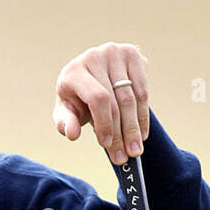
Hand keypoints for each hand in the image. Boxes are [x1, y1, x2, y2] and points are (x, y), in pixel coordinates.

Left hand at [52, 42, 149, 165]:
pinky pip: (143, 91)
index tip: (107, 145)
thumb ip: (66, 123)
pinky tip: (141, 133)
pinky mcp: (133, 55)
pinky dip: (143, 115)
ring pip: (132, 98)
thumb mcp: (66, 112)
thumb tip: (72, 134)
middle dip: (122, 133)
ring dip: (135, 128)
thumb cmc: (76, 98)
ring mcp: (116, 53)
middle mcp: (95, 57)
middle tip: (126, 156)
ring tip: (135, 150)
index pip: (97, 98)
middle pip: (117, 101)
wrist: (90, 74)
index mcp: (74, 71)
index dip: (105, 123)